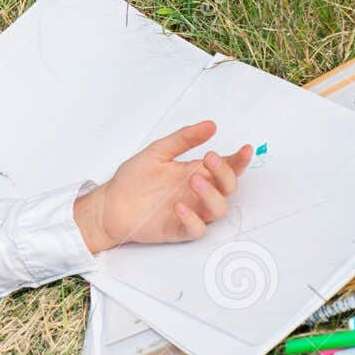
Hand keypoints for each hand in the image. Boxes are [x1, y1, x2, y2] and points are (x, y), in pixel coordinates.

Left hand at [72, 120, 252, 252]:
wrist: (110, 204)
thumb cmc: (133, 179)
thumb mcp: (157, 152)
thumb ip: (184, 139)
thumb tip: (210, 125)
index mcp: (196, 172)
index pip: (226, 167)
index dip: (240, 160)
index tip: (245, 149)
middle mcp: (198, 193)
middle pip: (228, 188)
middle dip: (224, 173)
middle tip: (208, 159)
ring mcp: (191, 212)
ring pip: (219, 210)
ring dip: (212, 195)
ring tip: (193, 180)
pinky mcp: (179, 230)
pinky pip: (197, 229)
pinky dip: (192, 218)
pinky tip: (179, 206)